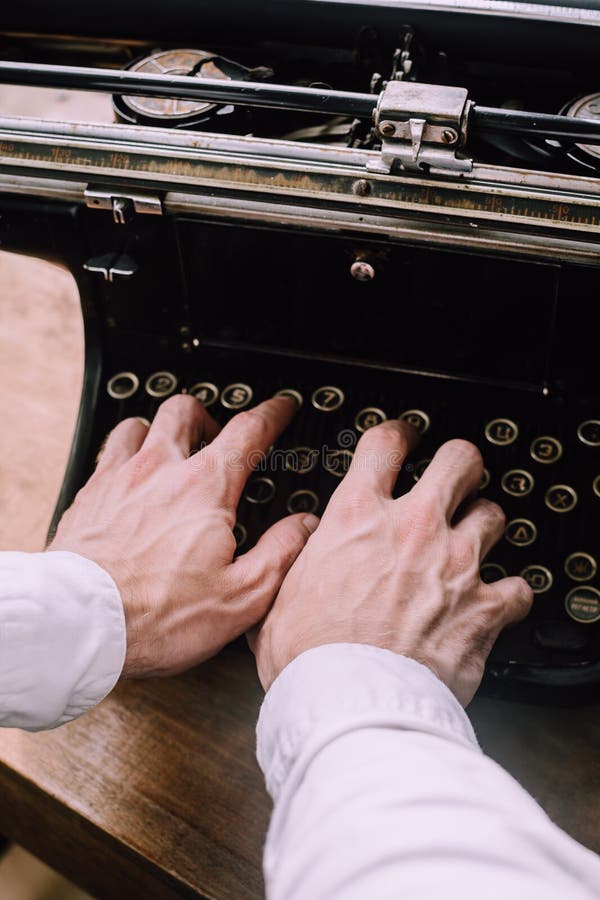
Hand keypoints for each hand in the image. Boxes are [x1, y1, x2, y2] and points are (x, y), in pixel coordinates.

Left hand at [49, 394, 317, 676]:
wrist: (81, 624)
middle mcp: (160, 471)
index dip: (271, 414)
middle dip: (208, 416)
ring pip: (141, 424)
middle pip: (186, 412)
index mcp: (206, 487)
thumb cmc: (158, 615)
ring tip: (171, 449)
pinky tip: (129, 476)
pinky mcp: (88, 496)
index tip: (281, 408)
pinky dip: (125, 454)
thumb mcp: (242, 595)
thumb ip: (280, 552)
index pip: (248, 431)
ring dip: (161, 430)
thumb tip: (304, 526)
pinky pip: (107, 453)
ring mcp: (119, 479)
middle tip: (218, 434)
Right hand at [250, 422, 532, 704]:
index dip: (398, 434)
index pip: (385, 444)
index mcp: (357, 518)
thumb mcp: (278, 597)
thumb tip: (299, 547)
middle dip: (460, 465)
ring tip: (474, 541)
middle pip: (459, 462)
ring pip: (493, 515)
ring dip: (484, 525)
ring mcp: (455, 564)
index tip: (404, 438)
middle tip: (455, 477)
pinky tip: (498, 602)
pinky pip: (518, 588)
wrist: (350, 705)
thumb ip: (294, 562)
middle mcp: (412, 529)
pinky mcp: (485, 607)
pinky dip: (509, 594)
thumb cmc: (309, 658)